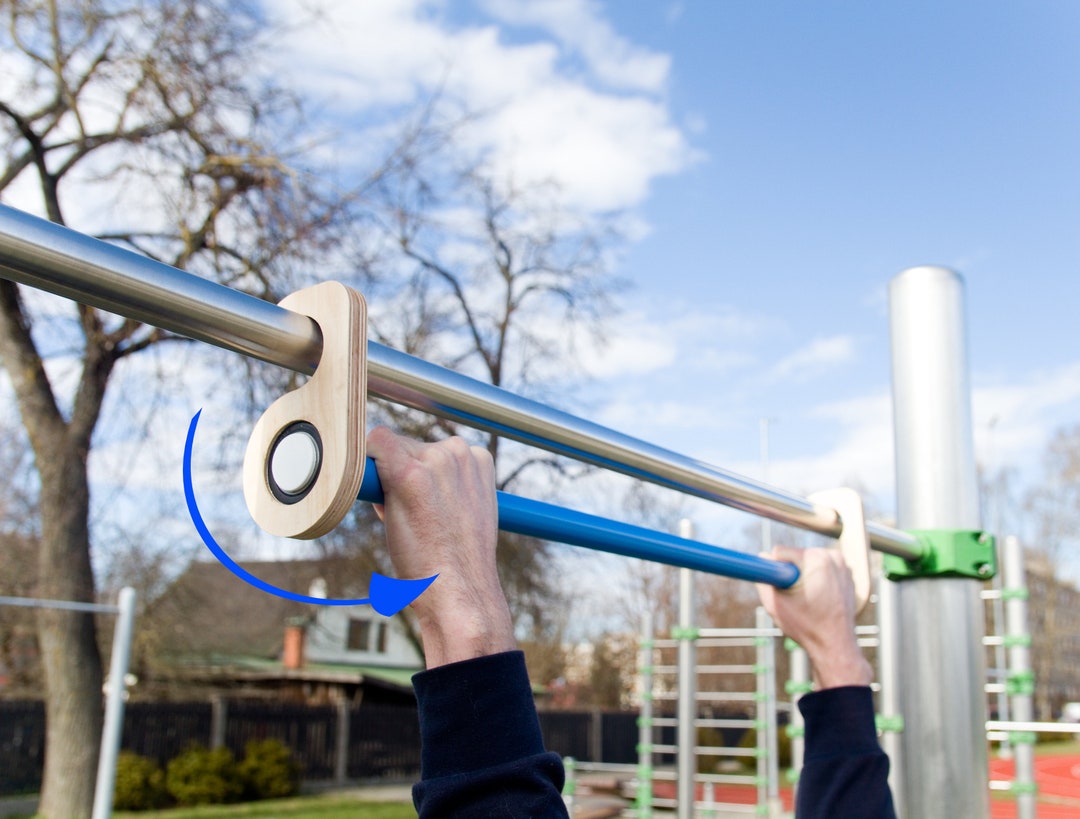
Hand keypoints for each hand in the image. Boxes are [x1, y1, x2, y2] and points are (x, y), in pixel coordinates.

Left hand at [366, 426, 515, 667]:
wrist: (458, 590)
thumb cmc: (457, 560)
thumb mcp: (465, 511)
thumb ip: (446, 485)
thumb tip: (408, 476)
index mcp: (478, 459)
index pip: (433, 448)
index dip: (420, 475)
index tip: (424, 502)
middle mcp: (458, 452)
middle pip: (408, 446)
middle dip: (401, 473)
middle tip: (414, 515)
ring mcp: (434, 461)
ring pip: (389, 450)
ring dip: (387, 478)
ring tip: (406, 518)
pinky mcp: (407, 475)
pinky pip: (374, 445)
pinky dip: (365, 464)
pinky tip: (373, 494)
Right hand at [756, 545, 872, 688]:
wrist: (835, 645)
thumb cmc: (806, 627)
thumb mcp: (774, 604)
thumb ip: (763, 578)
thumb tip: (762, 557)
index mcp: (817, 559)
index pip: (781, 553)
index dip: (775, 571)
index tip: (780, 587)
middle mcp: (833, 557)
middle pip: (796, 556)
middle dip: (791, 574)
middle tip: (796, 599)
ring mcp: (843, 564)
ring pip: (808, 562)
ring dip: (803, 577)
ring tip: (808, 601)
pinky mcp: (847, 573)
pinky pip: (821, 569)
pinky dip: (817, 580)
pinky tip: (819, 599)